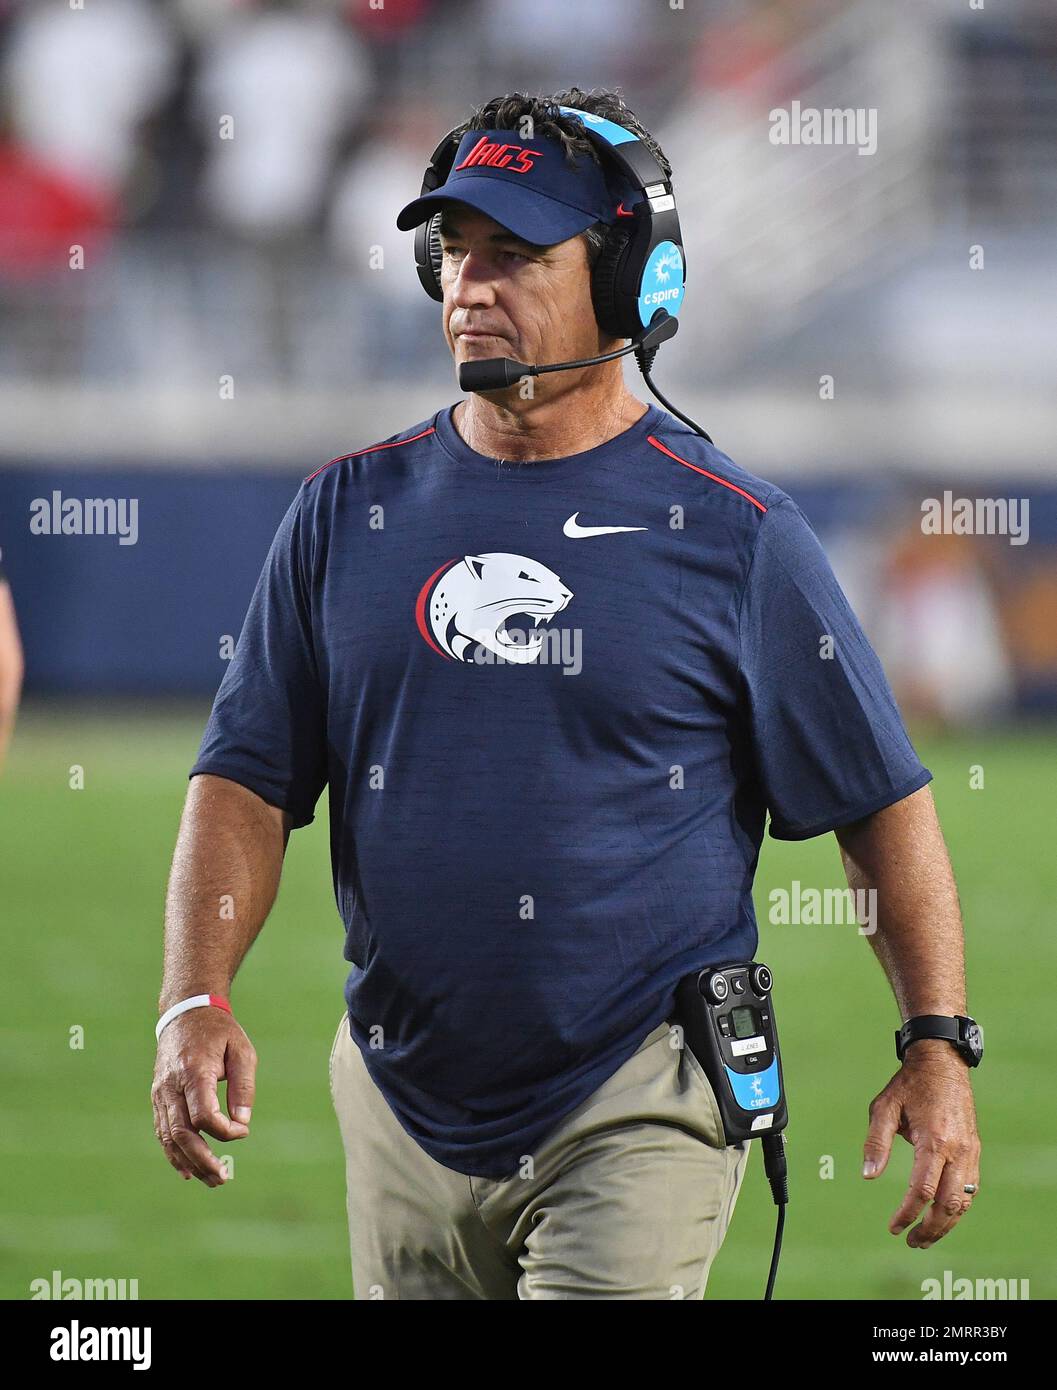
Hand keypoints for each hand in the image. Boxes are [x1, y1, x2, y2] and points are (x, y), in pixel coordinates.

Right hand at [151, 1008, 256, 1186]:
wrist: (185, 1013)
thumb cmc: (220, 1032)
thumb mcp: (242, 1051)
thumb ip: (244, 1087)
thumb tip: (242, 1124)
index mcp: (193, 1071)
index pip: (203, 1114)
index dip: (224, 1130)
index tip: (242, 1131)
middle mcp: (171, 1085)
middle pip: (182, 1132)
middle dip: (203, 1159)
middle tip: (223, 1177)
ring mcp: (160, 1093)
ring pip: (169, 1136)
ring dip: (189, 1162)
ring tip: (212, 1180)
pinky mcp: (158, 1097)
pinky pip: (163, 1131)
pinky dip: (173, 1153)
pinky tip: (188, 1171)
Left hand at [862, 1039, 980, 1247]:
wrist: (942, 1063)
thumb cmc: (909, 1084)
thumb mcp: (884, 1107)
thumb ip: (876, 1142)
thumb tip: (868, 1175)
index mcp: (934, 1140)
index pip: (923, 1190)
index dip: (908, 1213)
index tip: (893, 1227)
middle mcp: (957, 1150)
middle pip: (949, 1204)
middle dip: (930, 1228)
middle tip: (911, 1242)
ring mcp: (970, 1151)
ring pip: (964, 1201)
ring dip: (946, 1224)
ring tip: (925, 1237)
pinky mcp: (974, 1150)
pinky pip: (971, 1188)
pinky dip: (958, 1207)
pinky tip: (942, 1216)